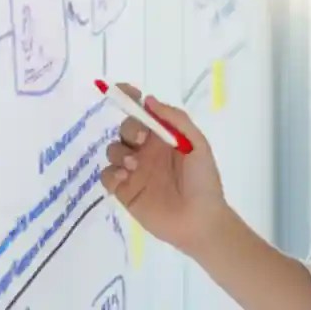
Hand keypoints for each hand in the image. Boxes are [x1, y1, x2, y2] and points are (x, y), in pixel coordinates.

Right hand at [99, 84, 228, 256]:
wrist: (199, 220)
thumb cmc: (204, 180)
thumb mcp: (198, 145)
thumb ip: (176, 120)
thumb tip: (149, 100)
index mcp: (165, 136)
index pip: (144, 112)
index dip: (131, 99)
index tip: (122, 90)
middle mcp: (147, 149)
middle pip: (125, 128)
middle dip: (129, 128)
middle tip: (140, 140)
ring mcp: (134, 170)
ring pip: (113, 149)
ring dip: (119, 152)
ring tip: (134, 167)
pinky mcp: (124, 191)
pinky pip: (107, 175)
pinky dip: (112, 174)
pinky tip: (126, 180)